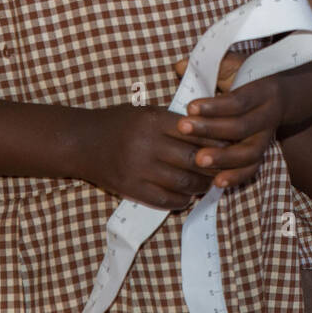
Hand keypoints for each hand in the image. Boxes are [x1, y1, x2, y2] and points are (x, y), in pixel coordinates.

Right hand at [80, 104, 230, 209]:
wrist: (81, 141)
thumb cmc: (118, 123)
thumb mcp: (146, 112)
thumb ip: (174, 122)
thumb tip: (213, 132)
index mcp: (154, 120)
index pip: (197, 132)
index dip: (217, 141)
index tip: (230, 145)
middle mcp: (147, 144)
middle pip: (194, 159)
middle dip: (214, 165)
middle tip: (225, 167)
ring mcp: (138, 168)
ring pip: (182, 181)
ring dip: (201, 185)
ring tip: (208, 183)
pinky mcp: (130, 188)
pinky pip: (164, 199)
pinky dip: (181, 200)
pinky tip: (188, 197)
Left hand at [170, 51, 285, 188]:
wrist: (287, 96)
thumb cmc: (253, 79)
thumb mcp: (238, 67)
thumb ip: (211, 66)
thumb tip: (179, 65)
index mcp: (263, 91)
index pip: (238, 100)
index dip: (214, 105)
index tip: (189, 107)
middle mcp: (268, 115)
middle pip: (241, 126)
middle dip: (211, 129)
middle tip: (183, 129)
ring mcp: (267, 137)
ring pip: (249, 152)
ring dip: (223, 159)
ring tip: (198, 160)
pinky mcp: (263, 152)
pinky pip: (252, 169)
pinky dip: (236, 177)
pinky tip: (216, 182)